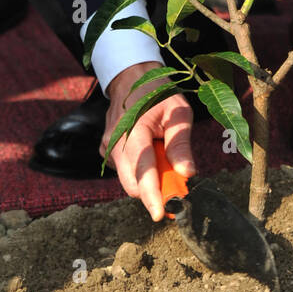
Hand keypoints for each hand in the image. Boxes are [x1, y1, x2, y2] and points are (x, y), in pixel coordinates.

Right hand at [102, 61, 194, 220]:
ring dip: (147, 179)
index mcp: (134, 129)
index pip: (142, 170)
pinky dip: (138, 170)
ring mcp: (107, 146)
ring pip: (127, 178)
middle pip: (131, 183)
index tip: (160, 214)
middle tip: (175, 185)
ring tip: (162, 157)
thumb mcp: (178, 112)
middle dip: (152, 192)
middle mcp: (115, 141)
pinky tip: (148, 152)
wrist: (131, 77)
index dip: (151, 195)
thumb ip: (180, 143)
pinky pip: (123, 170)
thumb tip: (187, 174)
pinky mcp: (105, 149)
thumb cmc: (158, 94)